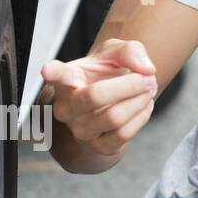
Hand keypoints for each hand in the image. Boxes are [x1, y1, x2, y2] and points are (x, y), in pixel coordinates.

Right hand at [39, 38, 157, 156]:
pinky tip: (144, 106)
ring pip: (114, 117)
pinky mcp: (98, 145)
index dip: (52, 73)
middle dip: (131, 85)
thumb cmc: (107, 72)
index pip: (56, 75)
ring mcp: (80, 129)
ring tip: (149, 89)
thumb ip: (131, 51)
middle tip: (148, 77)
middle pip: (95, 96)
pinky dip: (141, 117)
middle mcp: (67, 107)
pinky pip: (123, 134)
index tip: (49, 69)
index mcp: (67, 79)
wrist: (113, 98)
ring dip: (140, 101)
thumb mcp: (117, 52)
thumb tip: (146, 69)